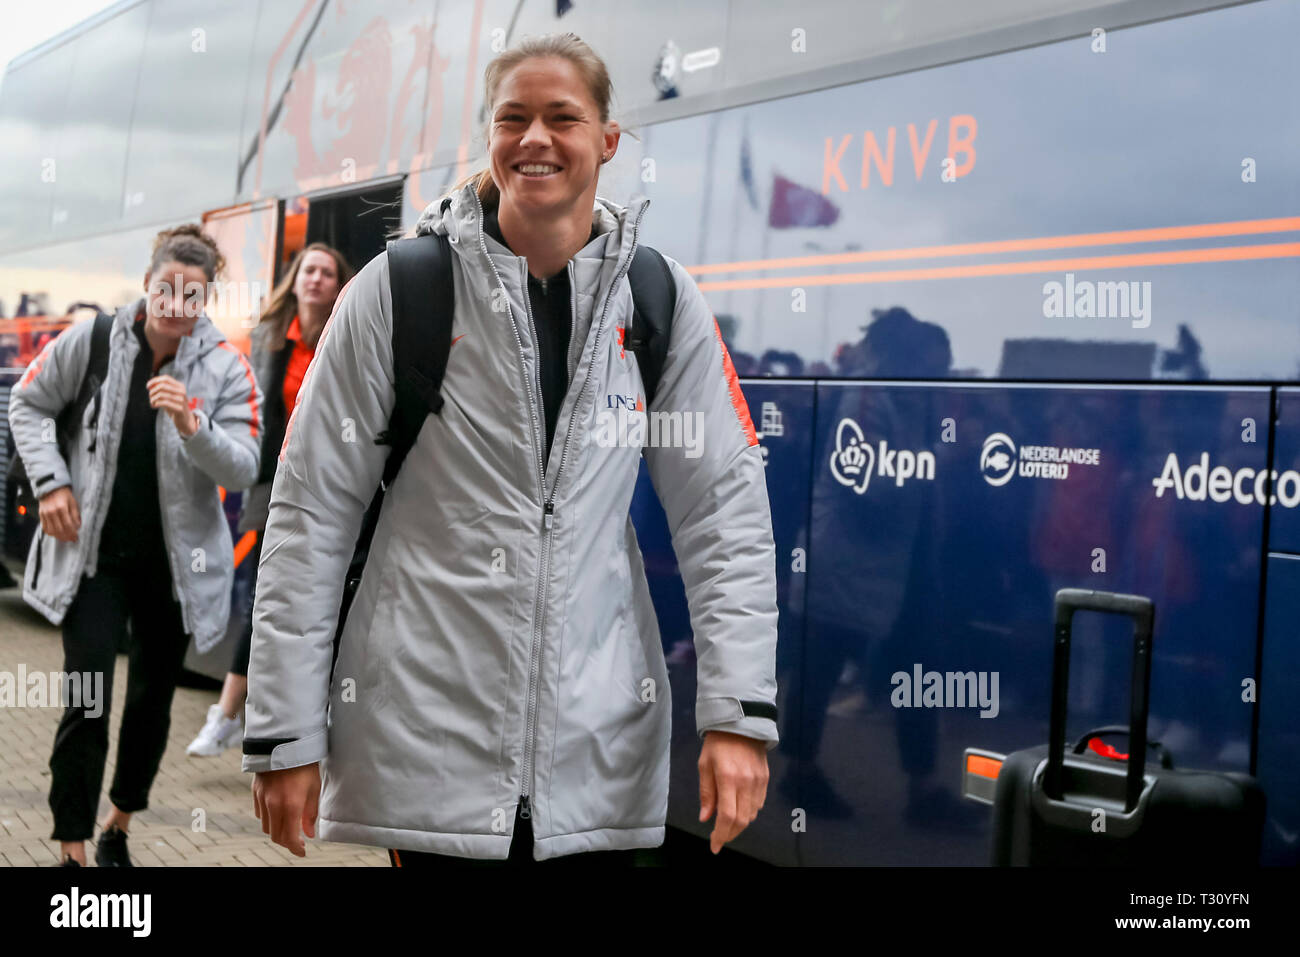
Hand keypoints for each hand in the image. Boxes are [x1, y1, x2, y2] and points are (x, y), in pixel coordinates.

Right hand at [37, 486, 80, 542]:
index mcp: (61, 508)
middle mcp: (52, 512)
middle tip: (72, 539)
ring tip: (65, 538)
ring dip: (59, 537)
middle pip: (59, 530)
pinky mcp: (40, 515)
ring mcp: (45, 514)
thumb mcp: (73, 502)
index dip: (72, 533)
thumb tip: (77, 527)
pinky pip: (44, 528)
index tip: (76, 537)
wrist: (51, 488)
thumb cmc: (64, 495)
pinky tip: (57, 534)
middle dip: (67, 537)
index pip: (67, 525)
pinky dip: (51, 533)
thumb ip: (75, 515)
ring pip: (51, 531)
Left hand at [147, 374, 197, 436]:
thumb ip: (162, 389)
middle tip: (150, 396)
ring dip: (152, 398)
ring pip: (161, 394)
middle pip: (162, 385)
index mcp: (180, 386)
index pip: (166, 378)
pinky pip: (163, 403)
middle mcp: (182, 391)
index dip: (155, 380)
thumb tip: (150, 385)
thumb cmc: (174, 406)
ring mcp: (181, 400)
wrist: (184, 419)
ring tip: (152, 402)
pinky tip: (154, 406)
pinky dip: (155, 404)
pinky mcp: (179, 408)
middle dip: (153, 390)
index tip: (147, 386)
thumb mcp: (170, 395)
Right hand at [252, 763, 320, 856]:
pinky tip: (278, 811)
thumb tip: (309, 834)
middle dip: (287, 841)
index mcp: (291, 805)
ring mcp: (262, 799)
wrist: (285, 742)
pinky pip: (260, 813)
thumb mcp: (314, 788)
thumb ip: (310, 813)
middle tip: (298, 840)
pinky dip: (269, 818)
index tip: (302, 851)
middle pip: (275, 836)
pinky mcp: (255, 792)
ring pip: (266, 826)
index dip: (296, 848)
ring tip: (289, 824)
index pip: (289, 838)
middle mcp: (274, 805)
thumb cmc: (305, 764)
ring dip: (277, 830)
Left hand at [698, 730, 768, 853]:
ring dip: (739, 824)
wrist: (741, 722)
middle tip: (720, 838)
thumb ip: (706, 793)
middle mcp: (746, 782)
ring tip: (727, 823)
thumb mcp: (704, 765)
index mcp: (728, 778)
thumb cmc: (718, 743)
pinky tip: (739, 808)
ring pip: (751, 814)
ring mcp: (758, 781)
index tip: (714, 846)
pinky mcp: (765, 778)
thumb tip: (706, 818)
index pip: (727, 816)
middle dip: (730, 834)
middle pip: (742, 820)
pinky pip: (758, 803)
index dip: (721, 835)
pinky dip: (748, 812)